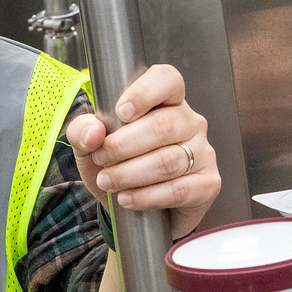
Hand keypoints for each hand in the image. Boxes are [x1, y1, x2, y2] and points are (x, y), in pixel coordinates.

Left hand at [64, 64, 219, 238]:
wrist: (135, 211)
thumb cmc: (117, 166)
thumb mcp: (90, 146)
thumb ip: (83, 131)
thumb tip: (93, 133)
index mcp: (165, 101)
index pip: (167, 80)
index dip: (144, 93)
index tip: (120, 113)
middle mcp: (189, 122)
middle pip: (163, 126)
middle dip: (123, 145)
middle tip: (101, 159)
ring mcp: (203, 152)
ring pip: (168, 160)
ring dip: (130, 174)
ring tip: (107, 182)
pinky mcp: (208, 183)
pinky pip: (180, 190)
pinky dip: (148, 196)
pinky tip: (127, 199)